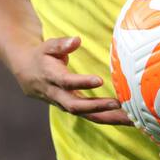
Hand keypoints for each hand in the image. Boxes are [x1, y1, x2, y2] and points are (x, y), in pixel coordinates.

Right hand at [13, 35, 131, 125]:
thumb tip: (77, 40)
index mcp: (52, 78)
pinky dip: (110, 119)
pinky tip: (128, 119)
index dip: (81, 83)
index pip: (67, 82)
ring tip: (130, 118)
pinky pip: (93, 117)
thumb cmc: (42, 57)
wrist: (28, 75)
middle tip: (118, 104)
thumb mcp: (48, 46)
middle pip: (77, 106)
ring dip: (108, 118)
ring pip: (87, 116)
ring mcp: (66, 105)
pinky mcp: (75, 109)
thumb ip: (62, 44)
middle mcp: (58, 96)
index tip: (98, 80)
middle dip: (98, 106)